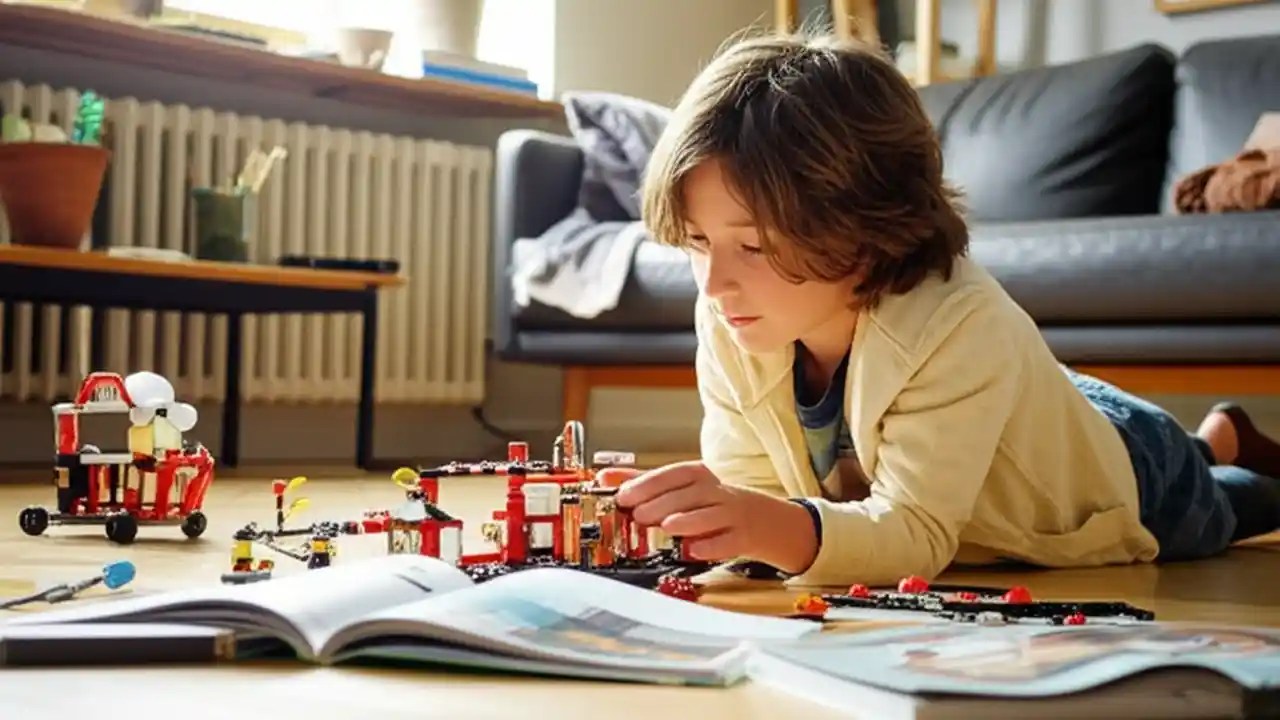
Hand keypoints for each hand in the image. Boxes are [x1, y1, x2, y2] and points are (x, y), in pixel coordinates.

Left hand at [614, 461, 818, 572]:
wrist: (770, 523)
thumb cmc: (718, 506)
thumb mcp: (685, 491)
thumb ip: (645, 484)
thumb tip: (603, 478)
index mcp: (700, 476)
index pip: (674, 474)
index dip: (648, 483)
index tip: (623, 495)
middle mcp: (718, 491)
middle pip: (690, 494)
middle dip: (661, 504)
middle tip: (638, 516)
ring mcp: (734, 514)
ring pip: (711, 513)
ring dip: (687, 520)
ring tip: (665, 527)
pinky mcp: (746, 538)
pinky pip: (730, 541)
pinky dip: (711, 546)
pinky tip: (693, 550)